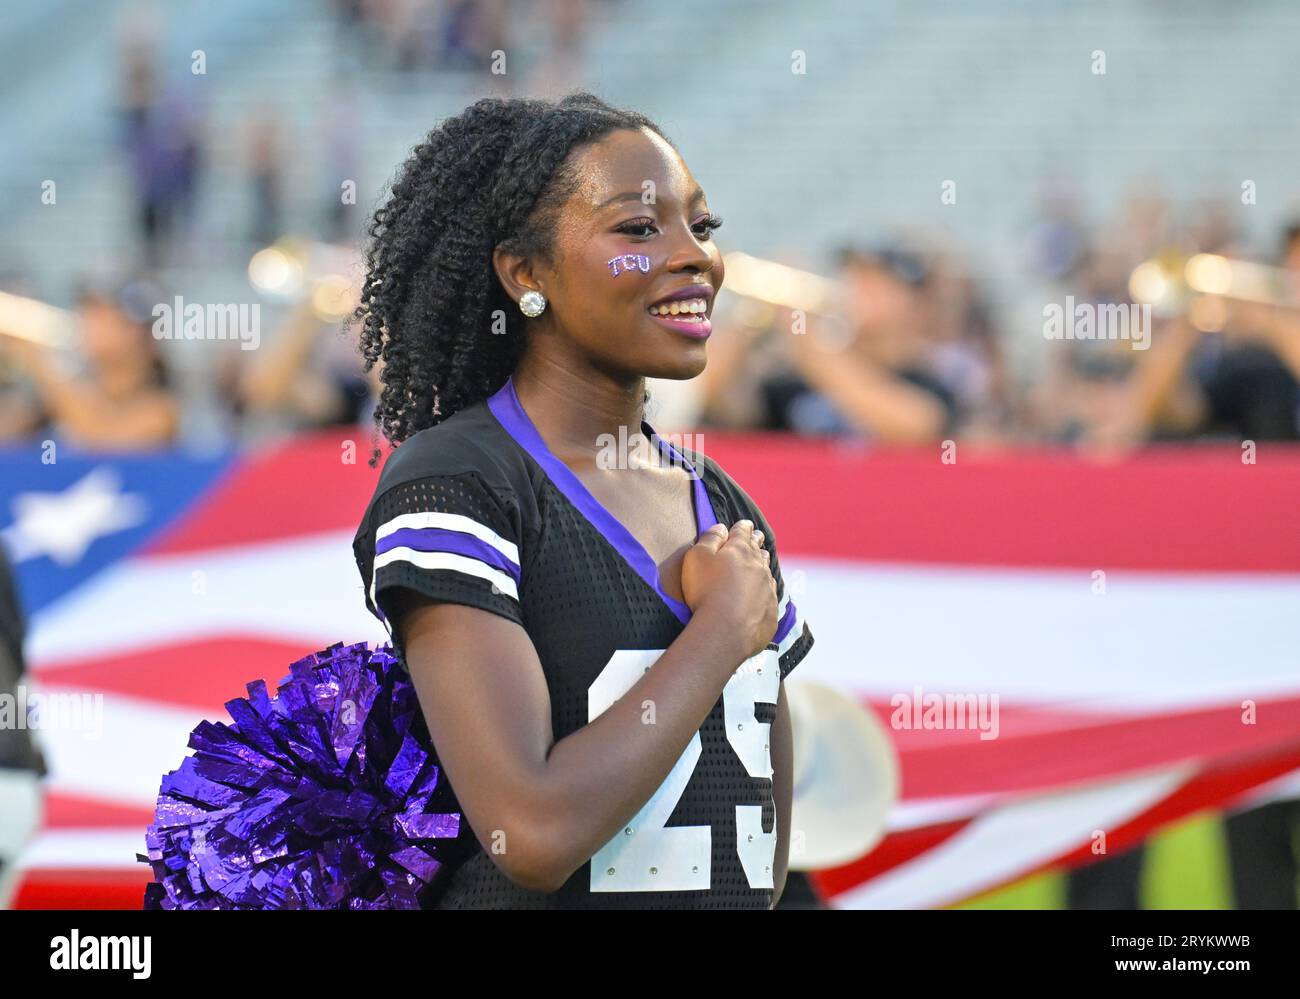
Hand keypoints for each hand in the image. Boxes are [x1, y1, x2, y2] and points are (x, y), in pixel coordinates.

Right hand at [681, 520, 778, 661]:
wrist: (725, 631)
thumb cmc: (705, 591)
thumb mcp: (697, 558)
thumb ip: (709, 539)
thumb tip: (721, 528)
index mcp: (740, 550)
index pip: (743, 532)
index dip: (743, 527)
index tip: (745, 524)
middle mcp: (758, 566)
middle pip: (758, 549)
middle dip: (756, 542)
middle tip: (757, 537)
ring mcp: (767, 589)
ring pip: (766, 571)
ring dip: (762, 564)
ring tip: (761, 560)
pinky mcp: (771, 611)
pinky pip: (770, 595)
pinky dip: (765, 590)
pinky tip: (762, 592)